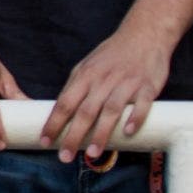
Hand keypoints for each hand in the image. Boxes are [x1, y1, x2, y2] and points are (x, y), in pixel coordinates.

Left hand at [42, 23, 172, 160]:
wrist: (144, 34)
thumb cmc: (112, 55)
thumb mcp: (87, 67)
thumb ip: (76, 88)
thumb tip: (61, 113)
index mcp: (85, 76)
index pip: (64, 102)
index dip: (53, 123)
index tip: (44, 141)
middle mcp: (103, 80)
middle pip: (84, 111)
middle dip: (73, 135)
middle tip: (64, 157)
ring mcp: (126, 82)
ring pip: (110, 110)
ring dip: (101, 133)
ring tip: (92, 154)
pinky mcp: (148, 85)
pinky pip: (141, 103)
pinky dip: (134, 117)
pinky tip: (128, 132)